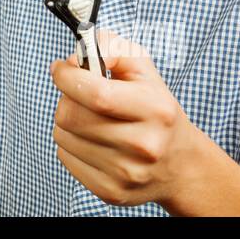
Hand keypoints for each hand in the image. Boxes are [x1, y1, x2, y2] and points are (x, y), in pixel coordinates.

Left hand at [50, 29, 203, 208]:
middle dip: (66, 98)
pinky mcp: (111, 192)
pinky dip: (70, 143)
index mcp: (155, 109)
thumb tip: (76, 56)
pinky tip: (91, 140)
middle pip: (72, 116)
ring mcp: (127, 173)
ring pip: (62, 136)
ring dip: (67, 121)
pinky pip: (65, 157)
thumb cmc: (155, 108)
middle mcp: (143, 145)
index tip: (61, 68)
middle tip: (78, 94)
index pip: (95, 94)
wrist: (179, 164)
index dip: (67, 77)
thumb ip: (110, 46)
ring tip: (89, 118)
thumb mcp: (143, 68)